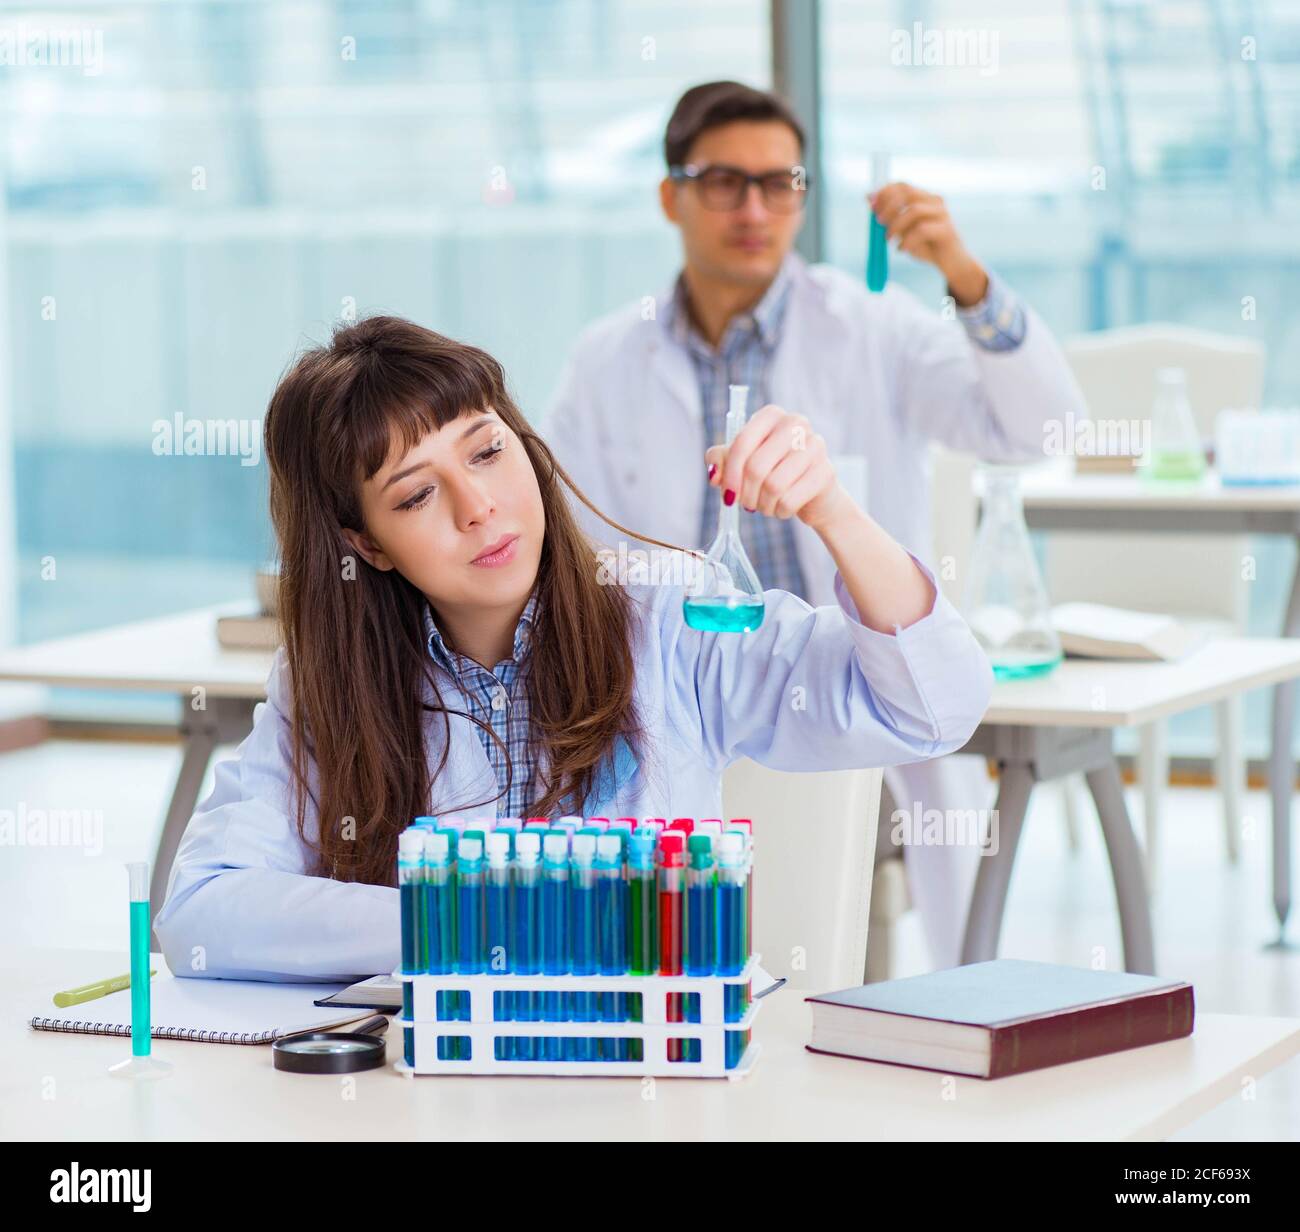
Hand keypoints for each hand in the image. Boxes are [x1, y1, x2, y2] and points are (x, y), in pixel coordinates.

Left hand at [705, 404, 851, 534]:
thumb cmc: (772, 473)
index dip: (730, 473)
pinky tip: (782, 508)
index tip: (727, 495)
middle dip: (746, 494)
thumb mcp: (741, 463)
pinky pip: (789, 500)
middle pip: (756, 467)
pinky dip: (780, 511)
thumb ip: (720, 461)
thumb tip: (714, 475)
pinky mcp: (826, 471)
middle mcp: (795, 423)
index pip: (742, 442)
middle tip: (747, 504)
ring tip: (765, 506)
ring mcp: (815, 445)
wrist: (812, 494)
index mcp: (771, 415)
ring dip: (763, 505)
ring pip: (773, 486)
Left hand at [869, 182, 987, 306]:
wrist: (951, 264)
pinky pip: (922, 230)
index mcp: (924, 198)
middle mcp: (935, 202)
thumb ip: (889, 215)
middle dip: (888, 206)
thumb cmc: (927, 247)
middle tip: (878, 222)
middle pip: (908, 193)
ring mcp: (943, 214)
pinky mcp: (947, 230)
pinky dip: (907, 240)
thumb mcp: (903, 231)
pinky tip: (903, 249)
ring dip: (896, 225)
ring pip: (914, 210)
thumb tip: (868, 197)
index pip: (903, 186)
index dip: (885, 192)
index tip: (871, 205)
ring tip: (888, 240)